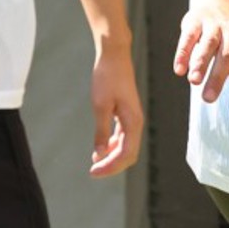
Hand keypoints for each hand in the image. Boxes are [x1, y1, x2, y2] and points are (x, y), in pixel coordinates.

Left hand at [89, 44, 143, 176]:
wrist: (114, 56)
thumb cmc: (107, 77)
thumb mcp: (100, 106)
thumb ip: (101, 131)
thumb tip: (100, 155)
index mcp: (133, 122)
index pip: (125, 154)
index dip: (110, 167)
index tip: (92, 171)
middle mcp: (136, 123)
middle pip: (128, 155)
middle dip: (112, 166)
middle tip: (93, 172)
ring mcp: (132, 119)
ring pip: (126, 147)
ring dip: (112, 157)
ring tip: (95, 163)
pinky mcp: (126, 114)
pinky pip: (123, 137)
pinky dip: (112, 145)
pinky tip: (101, 148)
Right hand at [173, 0, 228, 111]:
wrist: (225, 0)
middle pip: (226, 56)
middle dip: (217, 77)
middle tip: (208, 99)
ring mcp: (214, 26)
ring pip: (209, 45)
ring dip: (201, 63)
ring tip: (193, 81)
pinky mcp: (195, 21)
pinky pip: (189, 37)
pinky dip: (183, 53)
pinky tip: (179, 69)